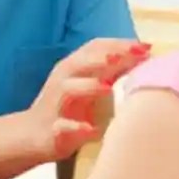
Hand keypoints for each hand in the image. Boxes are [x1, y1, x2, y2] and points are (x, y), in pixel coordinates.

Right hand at [26, 38, 150, 161]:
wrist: (32, 134)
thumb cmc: (66, 108)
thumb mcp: (89, 84)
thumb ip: (110, 71)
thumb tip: (141, 56)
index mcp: (72, 68)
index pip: (94, 48)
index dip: (119, 44)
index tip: (145, 46)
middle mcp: (62, 81)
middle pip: (81, 62)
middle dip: (107, 57)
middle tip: (134, 55)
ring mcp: (55, 104)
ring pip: (68, 89)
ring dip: (88, 87)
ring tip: (108, 87)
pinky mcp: (52, 129)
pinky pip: (62, 126)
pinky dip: (75, 127)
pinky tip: (89, 129)